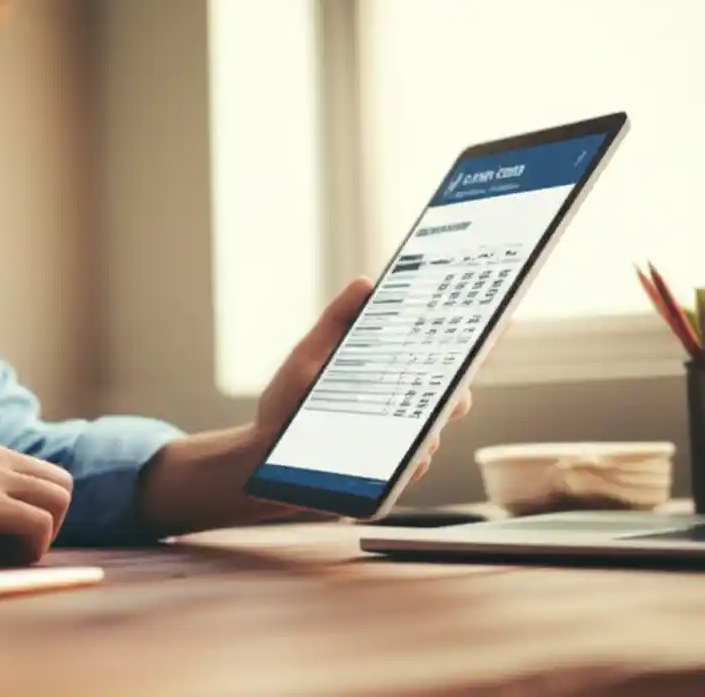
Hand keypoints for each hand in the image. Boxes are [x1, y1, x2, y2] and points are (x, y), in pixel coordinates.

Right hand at [0, 439, 72, 567]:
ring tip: (7, 554)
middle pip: (62, 485)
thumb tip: (38, 524)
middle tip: (17, 547)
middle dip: (51, 522)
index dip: (43, 511)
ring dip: (43, 535)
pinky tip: (1, 560)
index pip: (48, 475)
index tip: (14, 536)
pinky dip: (32, 550)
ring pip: (58, 501)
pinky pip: (41, 525)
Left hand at [256, 277, 473, 483]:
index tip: (494, 322)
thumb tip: (366, 282)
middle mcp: (403, 407)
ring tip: (418, 427)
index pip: (439, 354)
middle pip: (454, 395)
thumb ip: (336, 323)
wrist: (264, 461)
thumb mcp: (307, 358)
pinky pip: (412, 466)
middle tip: (455, 385)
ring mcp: (400, 442)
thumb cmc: (286, 405)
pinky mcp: (389, 475)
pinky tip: (394, 457)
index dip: (474, 339)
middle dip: (457, 389)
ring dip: (428, 428)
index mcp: (390, 373)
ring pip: (433, 433)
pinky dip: (408, 459)